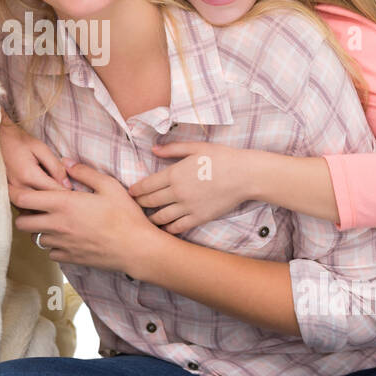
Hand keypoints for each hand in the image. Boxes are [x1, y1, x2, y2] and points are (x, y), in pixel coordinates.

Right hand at [0, 117, 71, 203]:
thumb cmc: (19, 141)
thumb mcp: (41, 148)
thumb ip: (55, 166)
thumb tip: (68, 185)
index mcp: (29, 175)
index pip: (55, 192)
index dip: (69, 195)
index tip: (79, 196)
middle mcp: (19, 187)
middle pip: (45, 204)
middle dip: (59, 203)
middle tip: (71, 201)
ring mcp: (12, 193)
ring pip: (33, 209)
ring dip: (45, 207)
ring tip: (58, 202)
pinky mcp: (8, 194)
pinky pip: (24, 207)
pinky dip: (35, 206)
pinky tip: (42, 202)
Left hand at [13, 159, 155, 274]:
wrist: (136, 249)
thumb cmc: (125, 215)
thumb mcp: (109, 185)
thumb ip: (84, 172)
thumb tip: (67, 162)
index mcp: (63, 204)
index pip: (23, 199)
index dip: (17, 193)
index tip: (22, 189)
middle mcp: (57, 225)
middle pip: (21, 223)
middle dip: (25, 214)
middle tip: (38, 208)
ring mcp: (62, 244)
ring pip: (35, 238)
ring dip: (40, 230)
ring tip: (55, 222)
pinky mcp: (69, 258)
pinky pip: (50, 252)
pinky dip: (54, 245)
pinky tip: (67, 237)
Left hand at [129, 142, 254, 234]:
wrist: (244, 176)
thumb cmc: (222, 158)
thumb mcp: (196, 147)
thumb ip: (173, 149)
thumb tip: (153, 149)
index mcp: (175, 174)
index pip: (147, 185)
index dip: (135, 190)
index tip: (130, 193)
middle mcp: (178, 192)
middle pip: (150, 201)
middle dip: (140, 204)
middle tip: (133, 206)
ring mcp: (188, 207)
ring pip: (161, 216)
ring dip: (151, 218)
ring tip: (146, 218)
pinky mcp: (199, 218)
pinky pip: (177, 227)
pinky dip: (168, 228)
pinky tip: (164, 228)